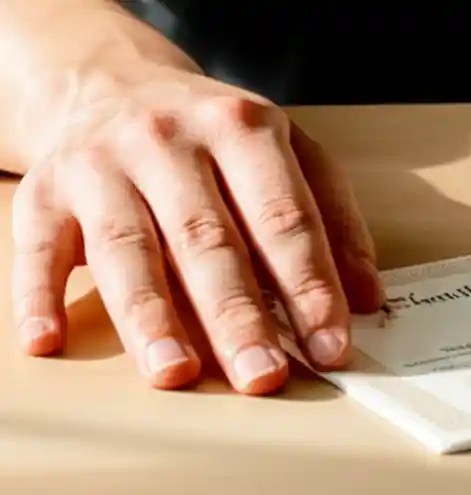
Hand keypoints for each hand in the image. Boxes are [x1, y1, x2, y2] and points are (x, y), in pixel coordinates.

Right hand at [11, 63, 382, 392]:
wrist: (105, 79)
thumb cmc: (212, 135)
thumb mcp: (288, 152)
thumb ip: (334, 220)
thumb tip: (368, 297)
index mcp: (241, 128)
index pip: (284, 219)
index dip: (310, 287)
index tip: (331, 346)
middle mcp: (168, 141)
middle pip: (207, 240)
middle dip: (238, 315)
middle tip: (263, 375)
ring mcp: (101, 164)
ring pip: (127, 248)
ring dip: (150, 317)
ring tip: (176, 374)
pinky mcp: (45, 191)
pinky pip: (37, 247)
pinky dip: (39, 295)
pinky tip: (48, 341)